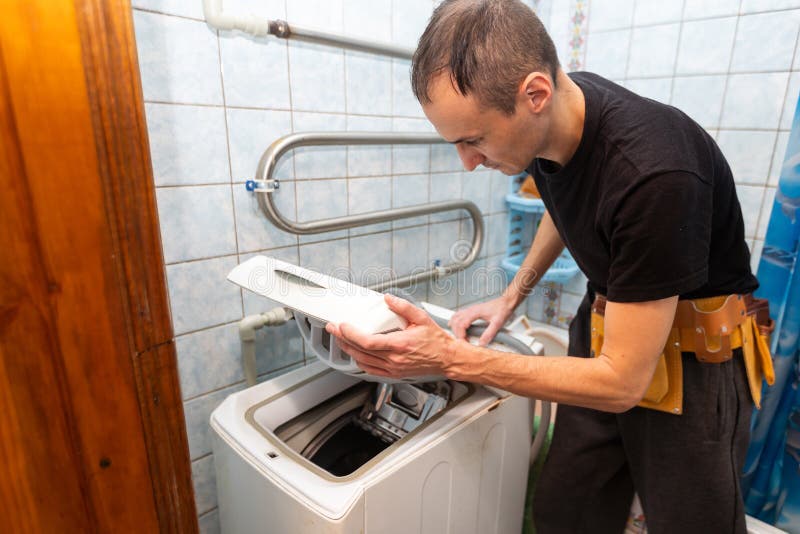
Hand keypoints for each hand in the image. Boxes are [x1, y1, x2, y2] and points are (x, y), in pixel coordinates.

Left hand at [325, 294, 458, 378]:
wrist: (446, 358)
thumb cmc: (436, 341)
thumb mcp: (422, 318)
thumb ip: (403, 307)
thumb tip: (389, 299)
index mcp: (400, 345)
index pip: (368, 341)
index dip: (351, 334)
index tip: (342, 326)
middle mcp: (394, 359)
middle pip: (360, 351)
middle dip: (343, 339)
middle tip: (334, 329)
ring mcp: (393, 368)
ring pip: (362, 361)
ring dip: (348, 350)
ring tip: (341, 340)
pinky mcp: (393, 374)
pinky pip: (370, 370)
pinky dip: (359, 361)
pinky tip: (355, 354)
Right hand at [448, 295, 514, 345]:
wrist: (505, 302)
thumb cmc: (502, 310)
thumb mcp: (497, 323)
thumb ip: (489, 333)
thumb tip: (481, 343)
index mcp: (475, 312)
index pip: (461, 324)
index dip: (460, 334)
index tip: (465, 342)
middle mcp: (470, 310)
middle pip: (455, 322)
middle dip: (457, 333)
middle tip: (463, 341)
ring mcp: (470, 309)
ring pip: (455, 318)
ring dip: (455, 328)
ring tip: (461, 336)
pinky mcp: (471, 311)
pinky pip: (458, 315)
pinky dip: (455, 323)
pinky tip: (458, 328)